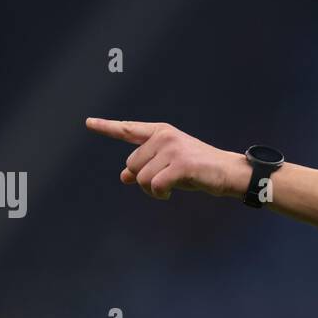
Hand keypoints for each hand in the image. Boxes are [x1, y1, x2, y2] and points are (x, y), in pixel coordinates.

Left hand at [85, 117, 244, 200]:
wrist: (227, 172)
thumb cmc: (198, 169)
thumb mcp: (168, 165)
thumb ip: (146, 166)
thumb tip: (123, 177)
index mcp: (161, 133)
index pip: (128, 130)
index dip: (107, 127)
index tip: (89, 123)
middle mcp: (164, 137)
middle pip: (132, 164)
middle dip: (143, 179)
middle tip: (164, 182)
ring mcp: (171, 149)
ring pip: (141, 178)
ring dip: (152, 189)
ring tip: (170, 187)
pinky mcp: (179, 164)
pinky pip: (154, 186)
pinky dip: (159, 194)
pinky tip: (169, 192)